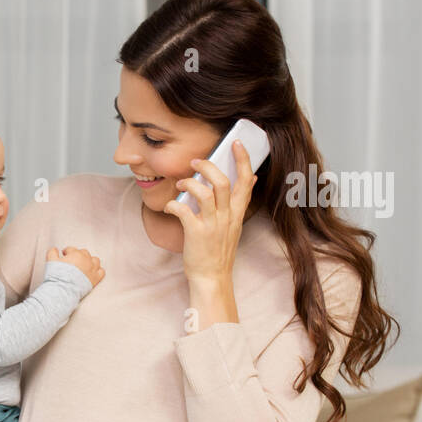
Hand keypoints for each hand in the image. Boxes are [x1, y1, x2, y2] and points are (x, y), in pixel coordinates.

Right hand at [46, 246, 104, 287]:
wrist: (63, 290)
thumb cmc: (58, 276)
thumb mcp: (51, 261)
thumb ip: (52, 253)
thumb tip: (54, 250)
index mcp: (75, 254)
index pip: (71, 249)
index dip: (66, 251)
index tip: (64, 254)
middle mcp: (86, 260)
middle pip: (84, 253)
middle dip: (78, 254)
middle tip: (73, 259)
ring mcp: (92, 269)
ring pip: (95, 260)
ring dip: (90, 260)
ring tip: (85, 264)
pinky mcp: (95, 278)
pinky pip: (101, 271)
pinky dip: (98, 270)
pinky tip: (93, 272)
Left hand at [161, 139, 258, 283]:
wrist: (212, 278)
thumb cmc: (218, 251)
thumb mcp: (235, 225)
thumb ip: (239, 202)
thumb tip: (252, 178)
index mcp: (236, 213)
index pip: (245, 181)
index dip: (242, 159)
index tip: (237, 143)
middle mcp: (227, 216)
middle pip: (222, 181)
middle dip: (207, 166)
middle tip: (195, 162)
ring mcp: (212, 225)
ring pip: (203, 192)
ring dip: (189, 183)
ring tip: (181, 184)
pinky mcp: (196, 233)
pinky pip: (183, 210)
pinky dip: (173, 204)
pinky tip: (170, 206)